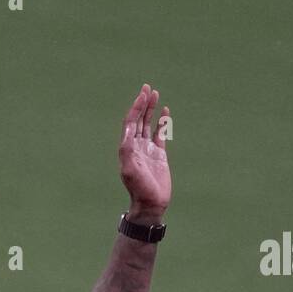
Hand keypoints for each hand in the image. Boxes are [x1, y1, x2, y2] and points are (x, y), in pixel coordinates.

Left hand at [119, 84, 170, 223]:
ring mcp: (148, 149)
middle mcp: (136, 146)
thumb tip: (128, 130)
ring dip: (151, 109)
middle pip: (138, 119)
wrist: (151, 204)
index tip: (143, 94)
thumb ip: (127, 150)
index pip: (130, 122)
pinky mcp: (159, 154)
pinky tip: (165, 112)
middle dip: (142, 103)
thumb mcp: (130, 170)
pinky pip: (160, 134)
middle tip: (147, 87)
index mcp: (127, 148)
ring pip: (149, 124)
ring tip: (155, 94)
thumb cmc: (139, 189)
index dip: (136, 107)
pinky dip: (162, 122)